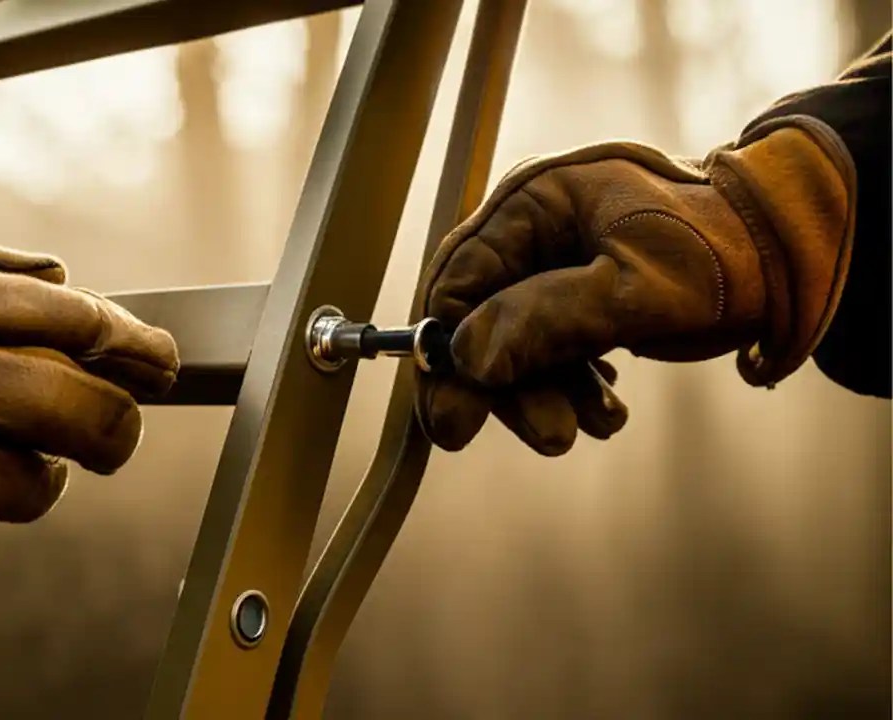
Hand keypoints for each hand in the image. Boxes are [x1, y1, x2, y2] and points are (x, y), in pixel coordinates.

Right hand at [415, 117, 854, 454]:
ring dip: (546, 393)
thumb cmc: (724, 252)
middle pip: (484, 317)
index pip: (460, 280)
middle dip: (508, 385)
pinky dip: (571, 384)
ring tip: (589, 426)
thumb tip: (469, 359)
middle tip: (545, 435)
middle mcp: (536, 228)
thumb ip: (547, 319)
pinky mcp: (581, 291)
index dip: (450, 353)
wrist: (801, 254)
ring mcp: (558, 260)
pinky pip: (552, 346)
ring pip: (518, 340)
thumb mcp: (634, 289)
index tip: (452, 417)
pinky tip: (605, 409)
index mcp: (536, 200)